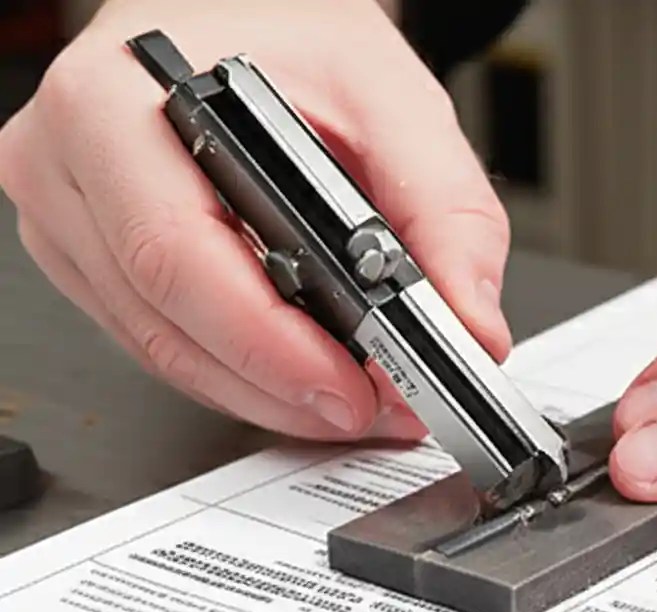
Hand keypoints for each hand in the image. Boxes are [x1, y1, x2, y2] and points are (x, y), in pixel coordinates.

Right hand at [0, 0, 509, 440]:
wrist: (252, 13)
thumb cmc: (297, 34)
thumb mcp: (393, 101)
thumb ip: (449, 213)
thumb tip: (470, 322)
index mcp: (114, 104)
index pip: (178, 257)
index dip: (270, 345)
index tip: (353, 386)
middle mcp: (66, 163)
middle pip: (167, 322)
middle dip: (284, 385)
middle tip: (377, 407)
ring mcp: (68, 217)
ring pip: (163, 350)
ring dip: (268, 392)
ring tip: (360, 397)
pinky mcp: (89, 256)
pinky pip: (162, 342)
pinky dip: (242, 370)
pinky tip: (306, 372)